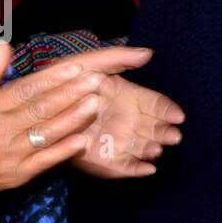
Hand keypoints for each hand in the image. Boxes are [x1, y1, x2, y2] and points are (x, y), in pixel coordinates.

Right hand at [0, 44, 164, 202]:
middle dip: (69, 94)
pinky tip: (82, 140)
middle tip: (94, 81)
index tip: (75, 68)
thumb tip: (4, 42)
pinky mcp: (18, 175)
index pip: (26, 89)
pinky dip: (63, 151)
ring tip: (95, 104)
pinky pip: (44, 161)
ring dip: (72, 119)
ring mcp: (10, 153)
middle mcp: (1, 129)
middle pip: (40, 109)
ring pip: (46, 133)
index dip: (52, 78)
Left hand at [69, 59, 184, 178]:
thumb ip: (119, 58)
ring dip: (151, 150)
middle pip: (153, 128)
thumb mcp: (92, 64)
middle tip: (173, 136)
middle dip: (164, 133)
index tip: (178, 116)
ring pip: (141, 147)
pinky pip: (124, 167)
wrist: (43, 108)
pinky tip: (148, 168)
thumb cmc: (69, 82)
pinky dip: (137, 169)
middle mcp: (126, 120)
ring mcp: (116, 140)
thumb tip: (148, 53)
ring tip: (156, 149)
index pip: (155, 105)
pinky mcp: (104, 160)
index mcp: (128, 98)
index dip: (167, 110)